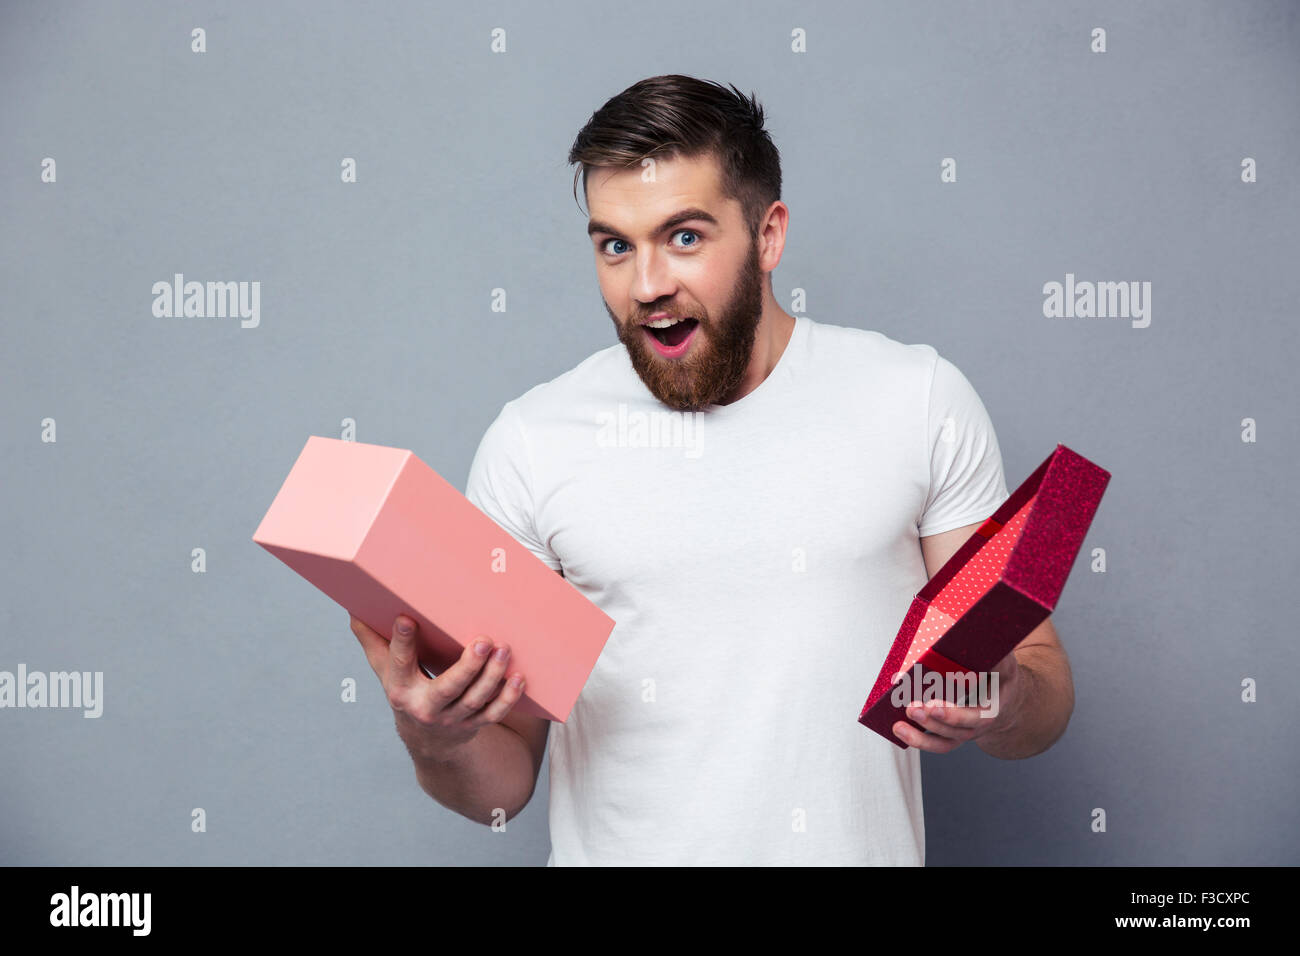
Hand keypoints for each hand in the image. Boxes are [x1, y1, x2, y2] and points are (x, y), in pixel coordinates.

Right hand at [350, 613, 527, 761]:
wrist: (427, 741)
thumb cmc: (406, 691)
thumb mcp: (385, 670)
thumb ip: (372, 640)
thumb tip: (353, 609)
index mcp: (400, 689)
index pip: (399, 664)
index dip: (401, 643)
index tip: (406, 619)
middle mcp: (426, 707)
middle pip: (448, 688)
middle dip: (467, 666)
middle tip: (483, 640)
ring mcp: (452, 719)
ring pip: (475, 700)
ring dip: (492, 676)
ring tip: (504, 649)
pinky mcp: (474, 725)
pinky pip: (494, 713)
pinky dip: (508, 697)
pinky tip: (519, 677)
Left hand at [891, 650, 1024, 752]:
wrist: (1003, 695)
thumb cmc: (999, 675)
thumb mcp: (1002, 661)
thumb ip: (992, 656)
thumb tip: (972, 639)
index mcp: (993, 705)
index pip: (977, 714)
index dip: (955, 712)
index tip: (934, 702)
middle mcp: (980, 723)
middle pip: (960, 730)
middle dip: (935, 720)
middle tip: (913, 707)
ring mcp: (966, 731)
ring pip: (946, 741)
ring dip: (921, 735)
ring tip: (900, 723)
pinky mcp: (951, 733)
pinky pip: (936, 743)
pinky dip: (917, 739)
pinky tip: (898, 729)